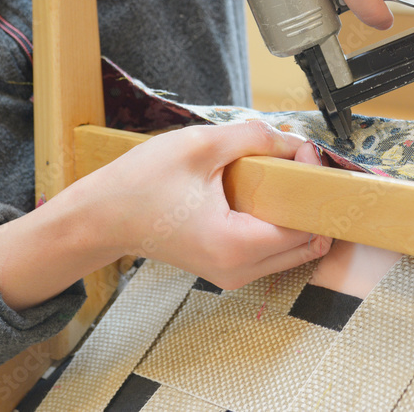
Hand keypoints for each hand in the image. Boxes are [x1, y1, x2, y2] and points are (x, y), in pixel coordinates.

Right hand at [0, 122, 331, 310]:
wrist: (100, 217)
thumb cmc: (141, 184)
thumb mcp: (201, 145)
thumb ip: (255, 138)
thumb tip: (297, 142)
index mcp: (237, 246)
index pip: (306, 226)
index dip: (313, 188)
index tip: (302, 152)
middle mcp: (239, 270)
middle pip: (308, 244)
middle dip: (313, 203)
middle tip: (299, 163)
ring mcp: (234, 274)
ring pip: (293, 250)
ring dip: (297, 213)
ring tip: (282, 175)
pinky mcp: (227, 268)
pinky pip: (272, 250)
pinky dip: (279, 223)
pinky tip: (264, 193)